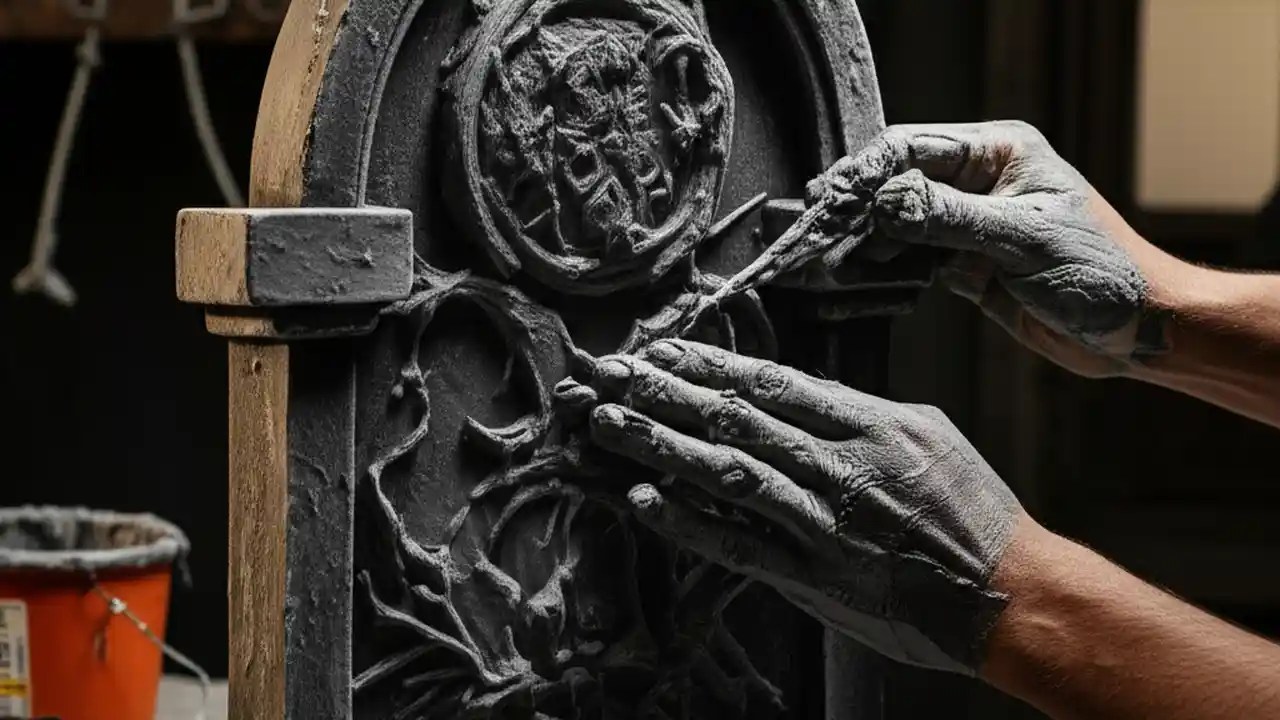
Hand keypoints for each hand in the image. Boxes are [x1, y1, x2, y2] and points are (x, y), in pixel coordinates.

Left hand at [585, 340, 1021, 674]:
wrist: (1007, 595)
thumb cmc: (972, 512)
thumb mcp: (927, 435)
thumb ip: (860, 413)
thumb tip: (799, 394)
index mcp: (871, 425)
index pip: (773, 384)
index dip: (710, 365)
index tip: (663, 349)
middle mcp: (840, 467)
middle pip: (737, 419)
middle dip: (667, 392)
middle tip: (612, 371)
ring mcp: (822, 524)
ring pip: (728, 472)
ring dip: (662, 444)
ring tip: (609, 420)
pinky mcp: (814, 576)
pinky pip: (739, 544)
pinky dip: (689, 520)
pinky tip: (644, 497)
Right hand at [812, 120, 1175, 377]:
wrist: (1135, 328)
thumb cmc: (1101, 270)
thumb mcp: (1023, 237)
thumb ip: (951, 218)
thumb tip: (885, 202)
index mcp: (998, 153)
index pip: (914, 148)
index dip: (868, 171)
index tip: (833, 196)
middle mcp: (977, 183)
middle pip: (896, 184)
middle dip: (855, 207)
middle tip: (816, 230)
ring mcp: (967, 226)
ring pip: (897, 225)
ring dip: (862, 241)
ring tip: (824, 258)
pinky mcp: (962, 267)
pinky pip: (909, 261)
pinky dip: (881, 270)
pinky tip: (855, 278)